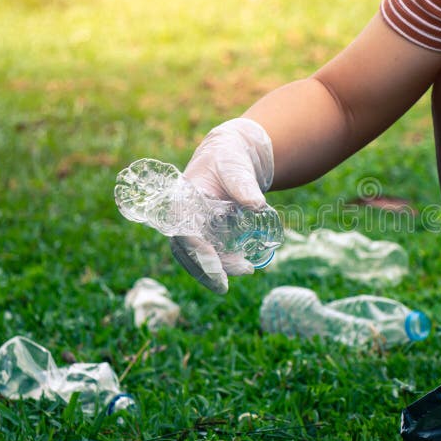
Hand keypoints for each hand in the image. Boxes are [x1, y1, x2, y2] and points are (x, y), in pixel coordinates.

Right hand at [169, 118, 273, 292]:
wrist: (230, 156)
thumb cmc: (229, 158)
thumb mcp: (236, 167)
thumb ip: (244, 185)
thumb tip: (257, 205)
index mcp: (182, 199)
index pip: (184, 232)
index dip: (198, 252)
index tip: (215, 267)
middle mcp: (182, 216)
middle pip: (187, 250)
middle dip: (207, 269)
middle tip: (226, 284)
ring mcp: (191, 226)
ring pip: (196, 257)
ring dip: (216, 271)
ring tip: (246, 270)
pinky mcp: (204, 232)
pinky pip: (209, 254)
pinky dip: (222, 264)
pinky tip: (244, 265)